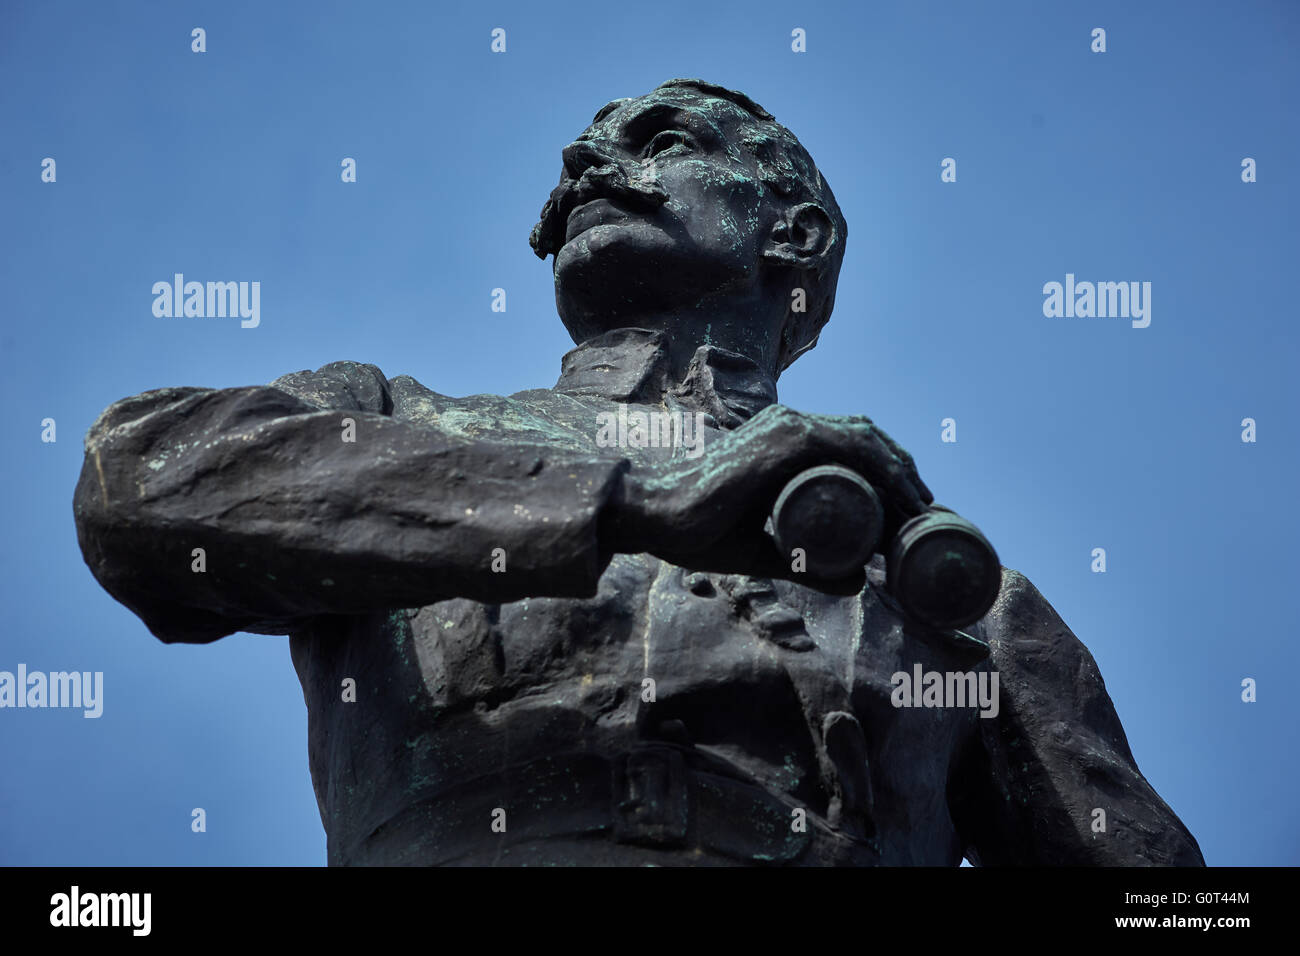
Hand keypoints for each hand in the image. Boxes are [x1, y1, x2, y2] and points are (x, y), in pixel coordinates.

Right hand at [604, 404, 932, 593]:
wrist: (655, 518)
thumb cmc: (698, 531)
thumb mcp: (767, 552)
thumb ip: (807, 565)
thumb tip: (858, 582)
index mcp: (783, 439)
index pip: (854, 443)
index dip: (892, 472)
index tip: (914, 511)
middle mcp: (788, 424)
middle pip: (868, 437)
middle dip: (905, 472)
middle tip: (926, 514)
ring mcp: (786, 427)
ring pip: (866, 439)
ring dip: (902, 472)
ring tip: (923, 511)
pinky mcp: (781, 441)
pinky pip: (847, 445)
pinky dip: (883, 468)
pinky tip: (903, 494)